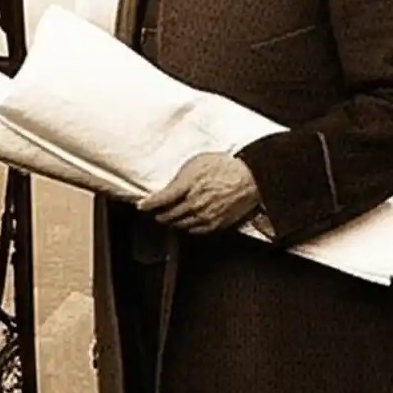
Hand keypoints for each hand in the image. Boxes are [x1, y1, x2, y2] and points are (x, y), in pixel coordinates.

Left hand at [138, 153, 260, 233]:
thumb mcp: (198, 162)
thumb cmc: (226, 166)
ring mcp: (205, 216)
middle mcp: (194, 204)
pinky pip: (195, 231)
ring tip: (168, 218)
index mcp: (188, 186)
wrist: (251, 177)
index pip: (161, 199)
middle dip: (159, 214)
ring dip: (171, 222)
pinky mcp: (216, 224)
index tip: (141, 206)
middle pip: (168, 215)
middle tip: (154, 212)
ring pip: (180, 224)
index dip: (148, 204)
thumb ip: (181, 176)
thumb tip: (169, 187)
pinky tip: (185, 224)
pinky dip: (187, 228)